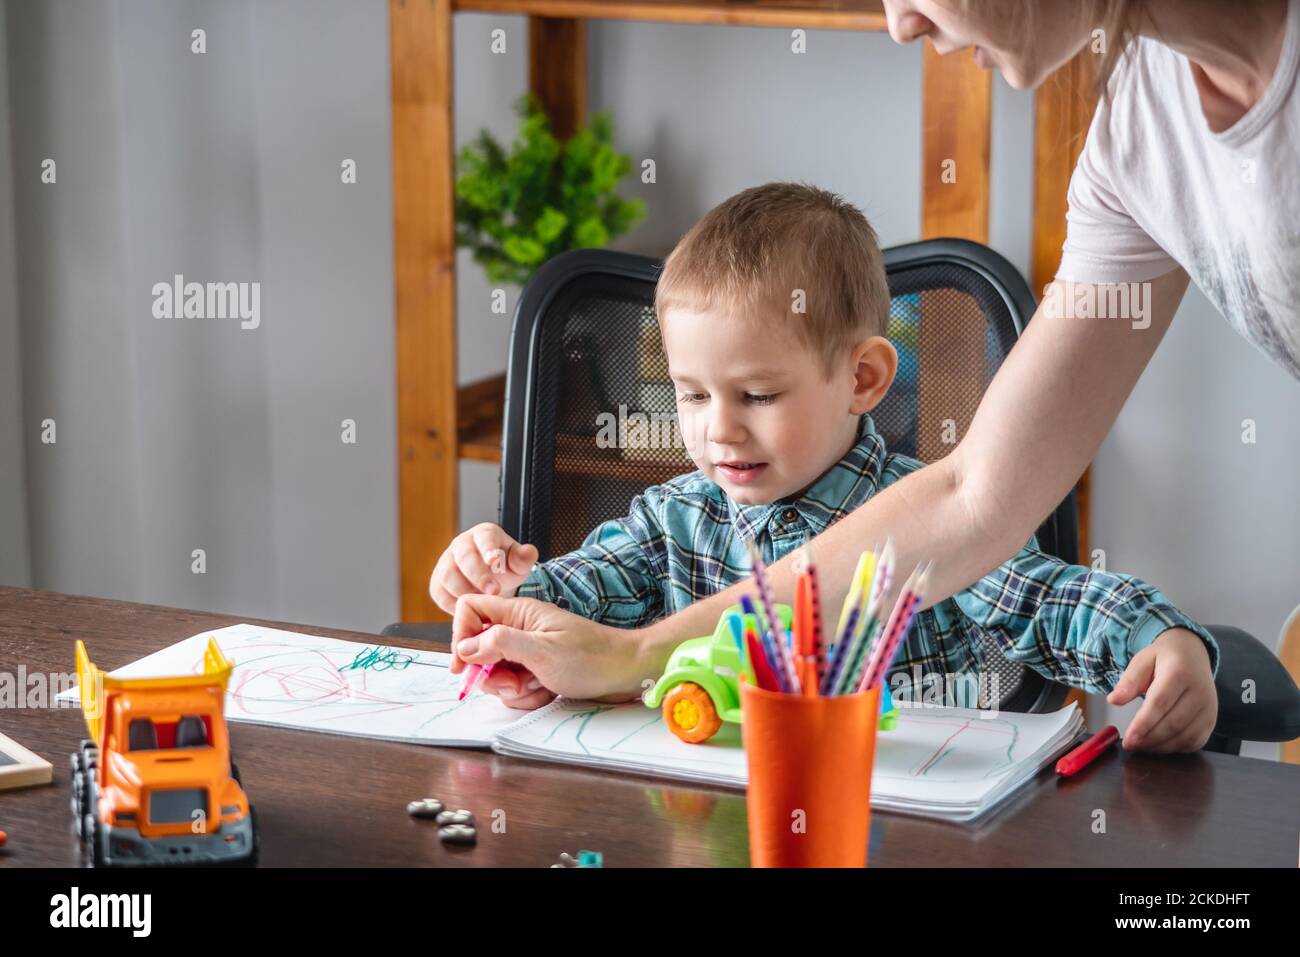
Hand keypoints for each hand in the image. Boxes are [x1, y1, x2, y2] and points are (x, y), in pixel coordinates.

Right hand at [429, 523, 538, 614]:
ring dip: (465, 591)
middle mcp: (461, 545)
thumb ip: (524, 558)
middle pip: (463, 556)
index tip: (494, 560)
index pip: (484, 536)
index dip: (488, 547)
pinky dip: (452, 603)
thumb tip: (529, 552)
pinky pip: (439, 592)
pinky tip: (467, 610)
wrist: (490, 581)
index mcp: (484, 534)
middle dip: (478, 575)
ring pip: (447, 575)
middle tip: (494, 591)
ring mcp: (446, 562)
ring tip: (482, 602)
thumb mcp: (519, 564)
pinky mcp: (437, 581)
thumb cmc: (505, 568)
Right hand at [450, 593, 657, 708]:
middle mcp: (519, 629)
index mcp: (519, 613)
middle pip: (478, 650)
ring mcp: (528, 651)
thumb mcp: (542, 651)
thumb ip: (501, 644)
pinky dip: (528, 695)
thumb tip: (466, 647)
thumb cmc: (592, 657)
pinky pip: (516, 687)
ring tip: (539, 686)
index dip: (460, 637)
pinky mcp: (537, 670)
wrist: (627, 672)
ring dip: (513, 689)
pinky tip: (548, 692)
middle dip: (491, 674)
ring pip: (496, 673)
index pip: (470, 610)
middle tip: (515, 683)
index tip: (464, 667)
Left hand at [1107, 628, 1217, 752]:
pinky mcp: (1212, 720)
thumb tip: (1114, 700)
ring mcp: (1209, 708)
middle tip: (1130, 745)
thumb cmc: (1164, 659)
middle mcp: (1200, 691)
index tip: (1128, 737)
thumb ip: (1129, 681)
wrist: (1192, 654)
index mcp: (1180, 672)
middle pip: (1173, 723)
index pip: (1160, 703)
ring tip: (1140, 746)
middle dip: (1149, 739)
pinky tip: (1158, 745)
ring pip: (1185, 736)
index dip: (1143, 723)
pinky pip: (1195, 742)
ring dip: (1160, 746)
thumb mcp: (1142, 661)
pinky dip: (1175, 748)